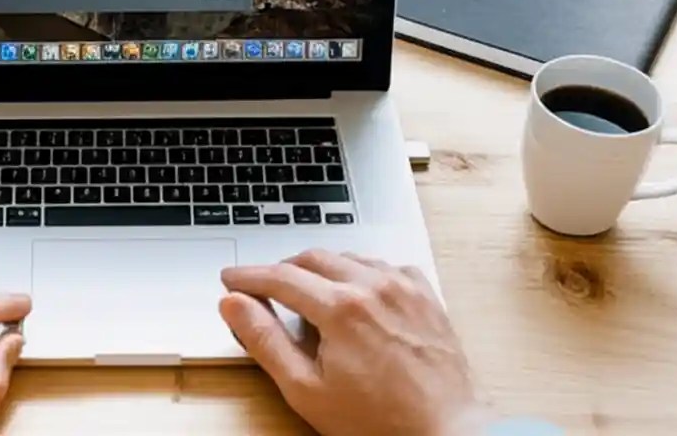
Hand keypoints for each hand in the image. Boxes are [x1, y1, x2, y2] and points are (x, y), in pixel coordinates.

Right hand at [220, 251, 489, 435]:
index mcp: (340, 307)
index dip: (248, 276)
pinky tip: (357, 293)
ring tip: (307, 294)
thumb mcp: (306, 389)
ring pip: (348, 258)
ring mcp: (404, 288)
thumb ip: (265, 341)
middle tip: (263, 287)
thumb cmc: (379, 422)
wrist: (445, 434)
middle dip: (281, 270)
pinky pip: (386, 266)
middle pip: (312, 259)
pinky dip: (362, 272)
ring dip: (320, 268)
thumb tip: (234, 304)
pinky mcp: (425, 296)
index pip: (280, 277)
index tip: (231, 279)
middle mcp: (373, 286)